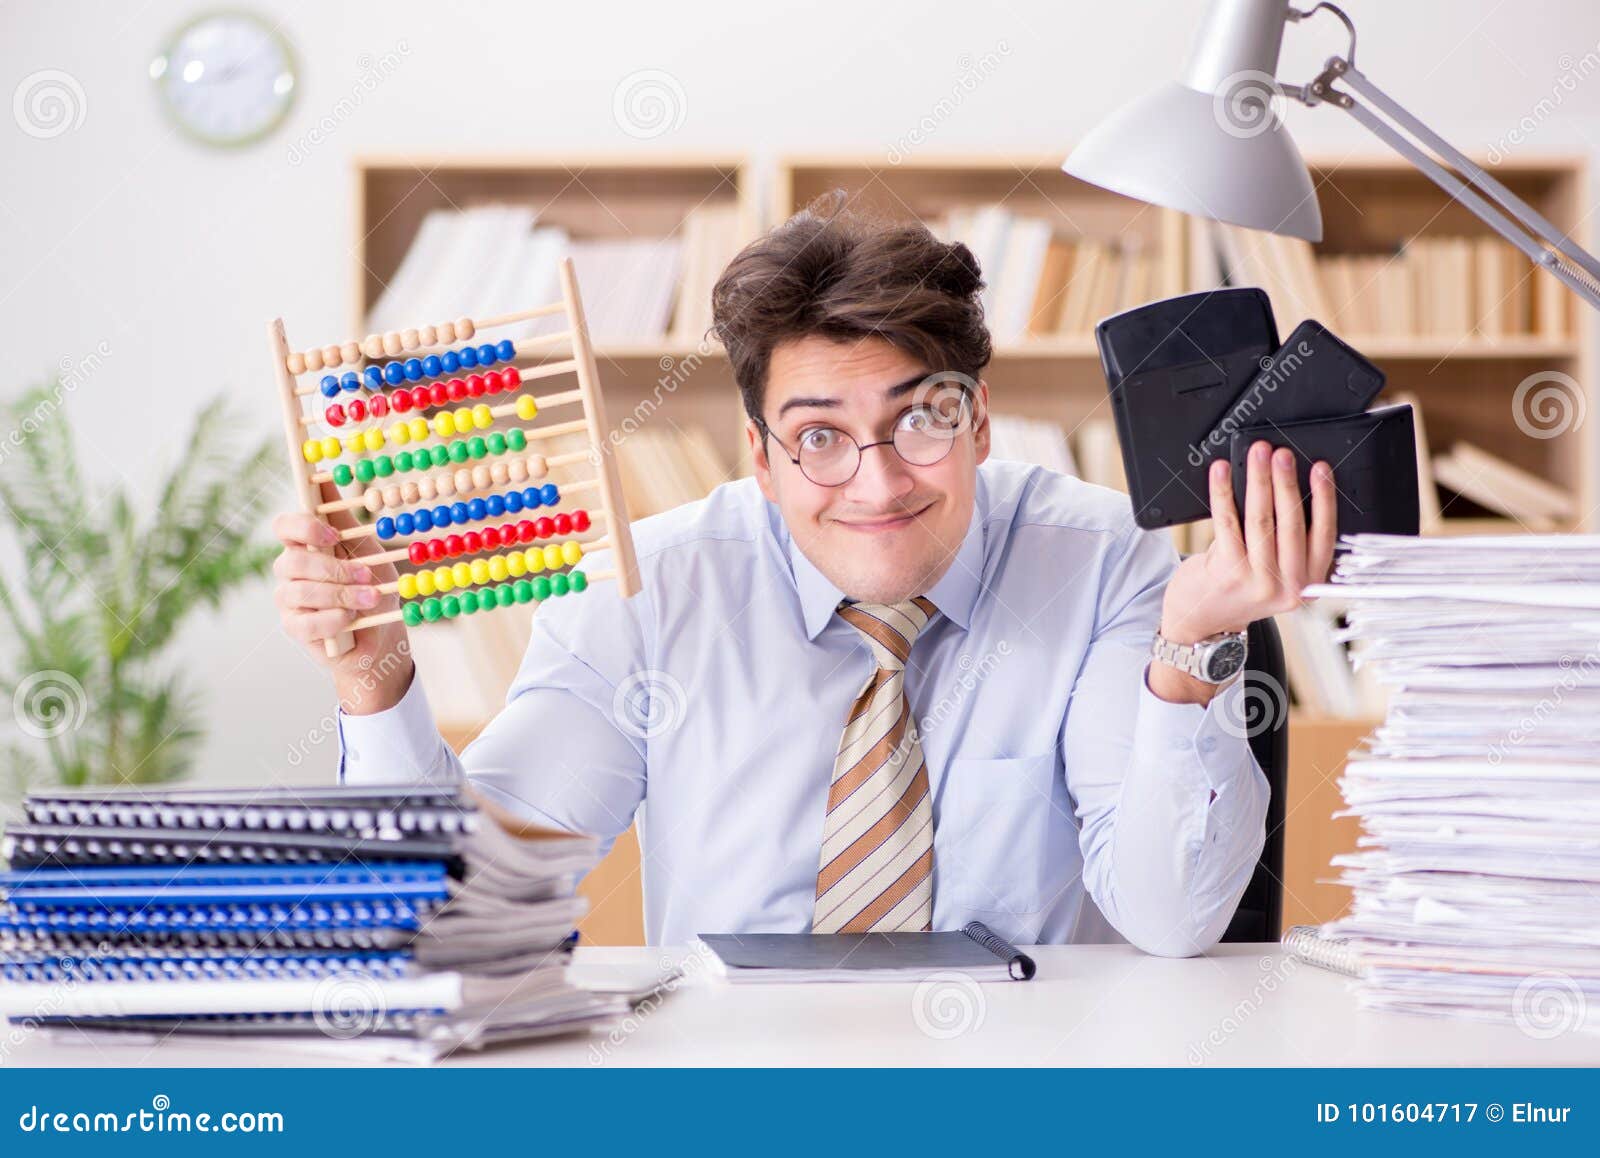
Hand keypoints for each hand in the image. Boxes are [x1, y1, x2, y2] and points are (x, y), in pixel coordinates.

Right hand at [271, 511, 412, 713]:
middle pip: (290, 562)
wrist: (383, 634)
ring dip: (341, 594)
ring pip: (300, 591)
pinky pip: (305, 622)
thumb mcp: (366, 548)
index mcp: (305, 546)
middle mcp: (290, 571)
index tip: (332, 535)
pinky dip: (333, 618)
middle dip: (332, 569)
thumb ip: (345, 519)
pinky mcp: (295, 628)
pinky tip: (352, 617)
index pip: (284, 526)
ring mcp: (289, 601)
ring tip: (371, 598)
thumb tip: (327, 476)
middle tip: (367, 575)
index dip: (303, 527)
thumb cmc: (372, 586)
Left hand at [1148, 441, 1336, 704]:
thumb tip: (1285, 485)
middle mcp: (1287, 586)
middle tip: (1281, 453)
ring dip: (1258, 481)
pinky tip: (1221, 473)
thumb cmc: (1238, 590)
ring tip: (1257, 455)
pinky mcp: (1226, 573)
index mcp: (1308, 583)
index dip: (1324, 499)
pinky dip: (1223, 492)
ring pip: (1260, 520)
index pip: (1324, 535)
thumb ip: (1287, 544)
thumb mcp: (1276, 576)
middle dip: (1286, 482)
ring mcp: (1257, 581)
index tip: (1320, 469)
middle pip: (1291, 523)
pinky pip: (1227, 522)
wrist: (1201, 624)